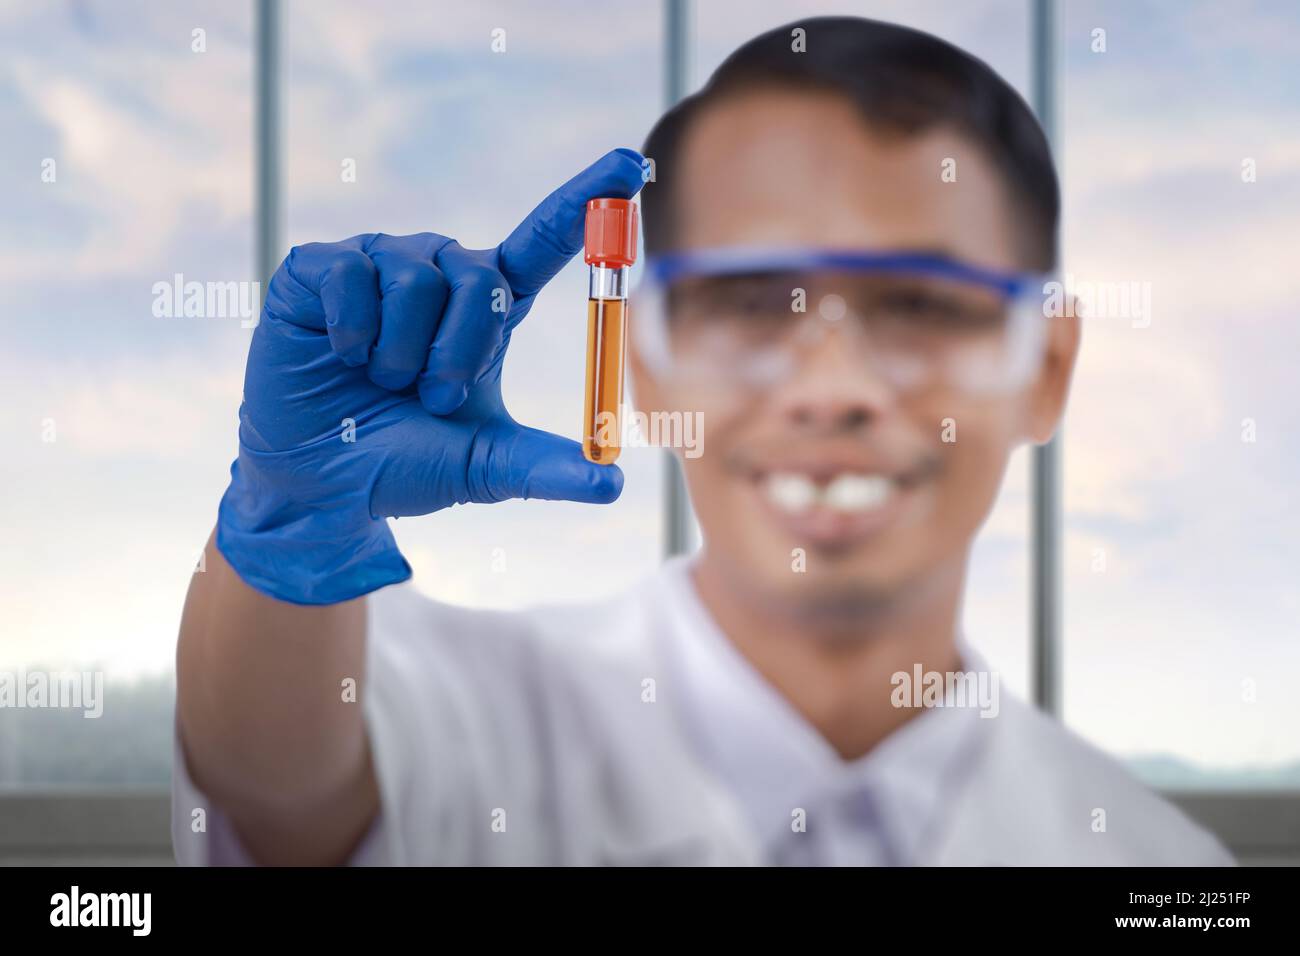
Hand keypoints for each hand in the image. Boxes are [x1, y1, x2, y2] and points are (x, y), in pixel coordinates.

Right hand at [216, 148, 646, 603]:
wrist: (323, 484)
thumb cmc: (406, 465)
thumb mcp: (484, 466)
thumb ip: (546, 468)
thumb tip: (612, 485)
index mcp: (488, 305)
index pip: (543, 240)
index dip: (583, 202)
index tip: (629, 162)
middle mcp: (439, 271)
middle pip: (482, 277)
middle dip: (462, 353)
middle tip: (435, 399)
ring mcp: (378, 263)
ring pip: (418, 280)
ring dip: (402, 352)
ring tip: (382, 382)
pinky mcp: (319, 266)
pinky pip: (352, 277)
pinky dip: (353, 332)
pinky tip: (342, 355)